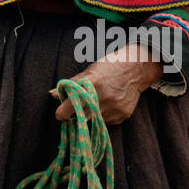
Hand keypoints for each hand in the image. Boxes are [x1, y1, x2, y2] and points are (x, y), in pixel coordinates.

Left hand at [50, 43, 164, 124]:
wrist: (137, 69)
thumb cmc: (109, 66)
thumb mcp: (89, 71)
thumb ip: (71, 84)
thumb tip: (52, 94)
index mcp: (92, 84)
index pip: (71, 106)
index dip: (62, 112)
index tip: (59, 115)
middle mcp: (104, 98)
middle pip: (82, 116)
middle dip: (75, 116)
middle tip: (74, 112)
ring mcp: (114, 108)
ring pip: (95, 120)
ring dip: (91, 115)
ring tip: (96, 103)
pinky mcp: (122, 115)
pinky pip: (107, 121)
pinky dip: (103, 116)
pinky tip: (108, 104)